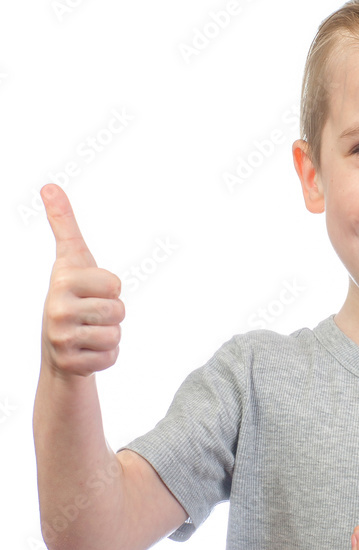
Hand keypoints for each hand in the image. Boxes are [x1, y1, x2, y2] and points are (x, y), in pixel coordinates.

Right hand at [40, 184, 124, 377]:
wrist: (59, 345)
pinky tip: (87, 350)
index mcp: (62, 282)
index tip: (90, 291)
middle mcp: (57, 310)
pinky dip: (105, 356)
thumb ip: (63, 222)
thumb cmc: (71, 294)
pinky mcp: (71, 364)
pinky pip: (111, 357)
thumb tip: (49, 186)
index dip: (110, 289)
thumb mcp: (71, 257)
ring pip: (116, 334)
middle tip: (90, 315)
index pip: (115, 284)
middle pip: (118, 310)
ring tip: (89, 331)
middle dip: (111, 313)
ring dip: (109, 335)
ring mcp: (62, 339)